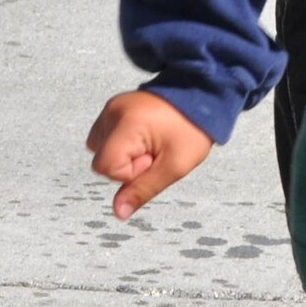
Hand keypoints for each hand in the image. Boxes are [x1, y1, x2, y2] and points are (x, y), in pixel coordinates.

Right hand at [86, 90, 212, 220]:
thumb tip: (119, 212)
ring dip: (124, 152)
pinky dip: (123, 142)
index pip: (105, 167)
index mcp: (126, 123)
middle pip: (101, 159)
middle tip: (156, 149)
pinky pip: (106, 135)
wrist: (204, 94)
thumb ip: (143, 190)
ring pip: (101, 148)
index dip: (130, 172)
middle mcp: (113, 111)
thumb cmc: (193, 128)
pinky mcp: (116, 105)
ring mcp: (113, 106)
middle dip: (127, 163)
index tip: (155, 157)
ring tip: (153, 141)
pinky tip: (145, 135)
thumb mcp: (174, 165)